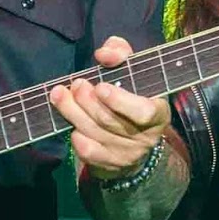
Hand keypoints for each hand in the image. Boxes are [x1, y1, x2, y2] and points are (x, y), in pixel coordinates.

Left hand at [51, 35, 170, 178]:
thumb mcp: (133, 70)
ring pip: (94, 133)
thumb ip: (120, 54)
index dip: (119, 101)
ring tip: (60, 95)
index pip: (143, 112)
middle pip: (109, 120)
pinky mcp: (110, 166)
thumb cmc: (132, 95)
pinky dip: (76, 135)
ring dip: (73, 112)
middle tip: (76, 84)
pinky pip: (88, 151)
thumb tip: (103, 53)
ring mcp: (127, 154)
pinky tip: (71, 123)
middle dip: (86, 100)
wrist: (135, 138)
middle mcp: (146, 137)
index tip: (100, 87)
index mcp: (158, 113)